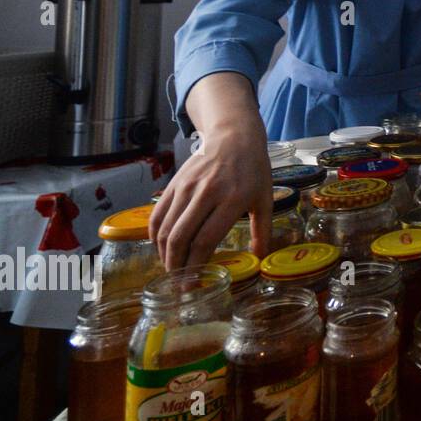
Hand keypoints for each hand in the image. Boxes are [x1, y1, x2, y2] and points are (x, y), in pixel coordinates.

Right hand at [150, 73, 273, 268]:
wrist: (234, 136)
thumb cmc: (254, 170)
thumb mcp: (265, 200)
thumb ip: (263, 231)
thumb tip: (260, 260)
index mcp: (232, 199)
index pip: (205, 239)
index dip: (195, 265)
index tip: (193, 284)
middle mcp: (206, 193)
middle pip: (180, 237)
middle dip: (176, 265)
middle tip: (178, 283)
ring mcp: (186, 187)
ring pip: (165, 228)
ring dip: (164, 254)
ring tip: (172, 269)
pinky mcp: (174, 183)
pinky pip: (158, 214)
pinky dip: (155, 236)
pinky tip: (161, 248)